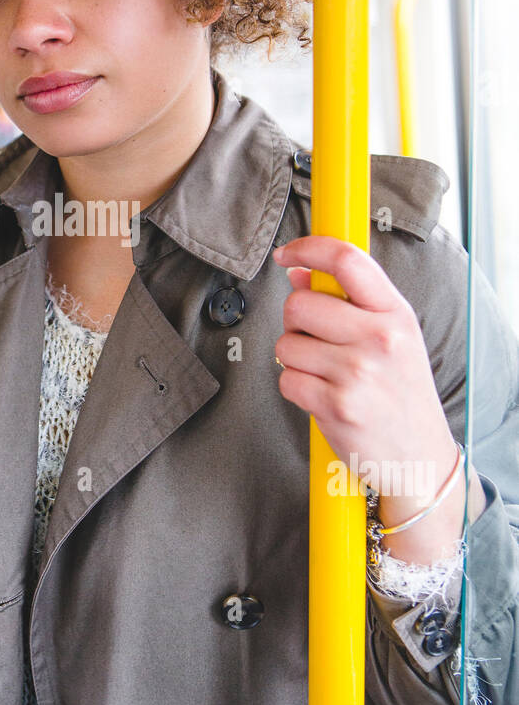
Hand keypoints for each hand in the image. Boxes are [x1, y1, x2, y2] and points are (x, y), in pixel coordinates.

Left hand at [272, 236, 457, 503]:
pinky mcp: (336, 406)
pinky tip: (321, 395)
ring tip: (326, 373)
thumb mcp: (392, 336)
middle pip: (299, 303)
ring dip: (295, 358)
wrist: (418, 457)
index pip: (347, 261)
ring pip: (287, 343)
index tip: (287, 254)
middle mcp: (379, 339)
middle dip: (296, 321)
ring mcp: (357, 373)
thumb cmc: (401, 391)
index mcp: (395, 314)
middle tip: (317, 340)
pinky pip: (286, 378)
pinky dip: (296, 387)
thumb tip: (300, 272)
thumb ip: (349, 301)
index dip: (308, 248)